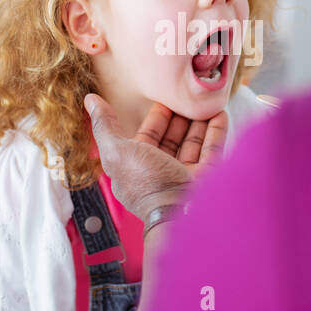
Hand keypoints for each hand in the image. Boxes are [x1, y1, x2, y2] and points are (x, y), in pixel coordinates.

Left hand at [83, 93, 228, 222]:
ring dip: (199, 122)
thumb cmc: (146, 184)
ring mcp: (186, 176)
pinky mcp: (207, 178)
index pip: (148, 138)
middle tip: (188, 98)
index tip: (166, 100)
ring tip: (205, 102)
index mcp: (138, 168)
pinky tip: (219, 114)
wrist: (179, 212)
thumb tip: (90, 100)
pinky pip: (212, 150)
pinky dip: (216, 132)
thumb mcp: (117, 151)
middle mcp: (162, 173)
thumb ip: (105, 125)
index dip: (156, 119)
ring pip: (193, 144)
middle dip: (180, 118)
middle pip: (172, 139)